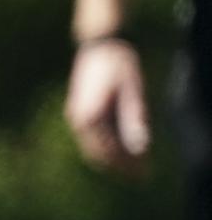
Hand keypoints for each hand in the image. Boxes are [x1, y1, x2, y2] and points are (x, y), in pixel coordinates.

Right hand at [67, 36, 151, 176]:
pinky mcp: (78, 112)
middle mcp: (78, 120)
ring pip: (92, 147)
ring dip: (112, 158)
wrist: (100, 44)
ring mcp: (75, 117)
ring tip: (134, 165)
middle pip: (98, 153)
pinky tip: (122, 147)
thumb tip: (140, 146)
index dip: (126, 165)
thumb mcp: (132, 90)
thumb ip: (134, 118)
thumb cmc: (119, 64)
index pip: (108, 152)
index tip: (143, 174)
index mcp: (89, 117)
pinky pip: (91, 138)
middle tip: (141, 176)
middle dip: (119, 166)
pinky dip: (106, 146)